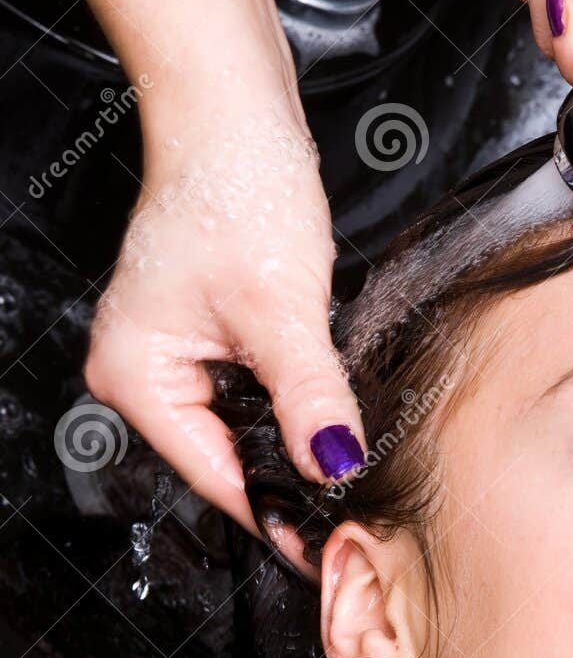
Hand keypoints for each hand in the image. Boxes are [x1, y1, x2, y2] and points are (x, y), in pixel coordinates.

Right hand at [84, 104, 366, 534]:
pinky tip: (325, 407)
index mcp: (136, 377)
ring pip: (241, 424)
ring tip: (346, 457)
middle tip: (352, 506)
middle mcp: (140, 372)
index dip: (276, 510)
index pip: (216, 474)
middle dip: (286, 475)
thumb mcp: (282, 309)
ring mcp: (169, 352)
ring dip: (291, 436)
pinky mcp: (202, 332)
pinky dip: (288, 400)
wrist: (234, 112)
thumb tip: (334, 464)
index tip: (328, 544)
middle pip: (226, 455)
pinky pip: (247, 390)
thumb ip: (309, 397)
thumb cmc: (237, 189)